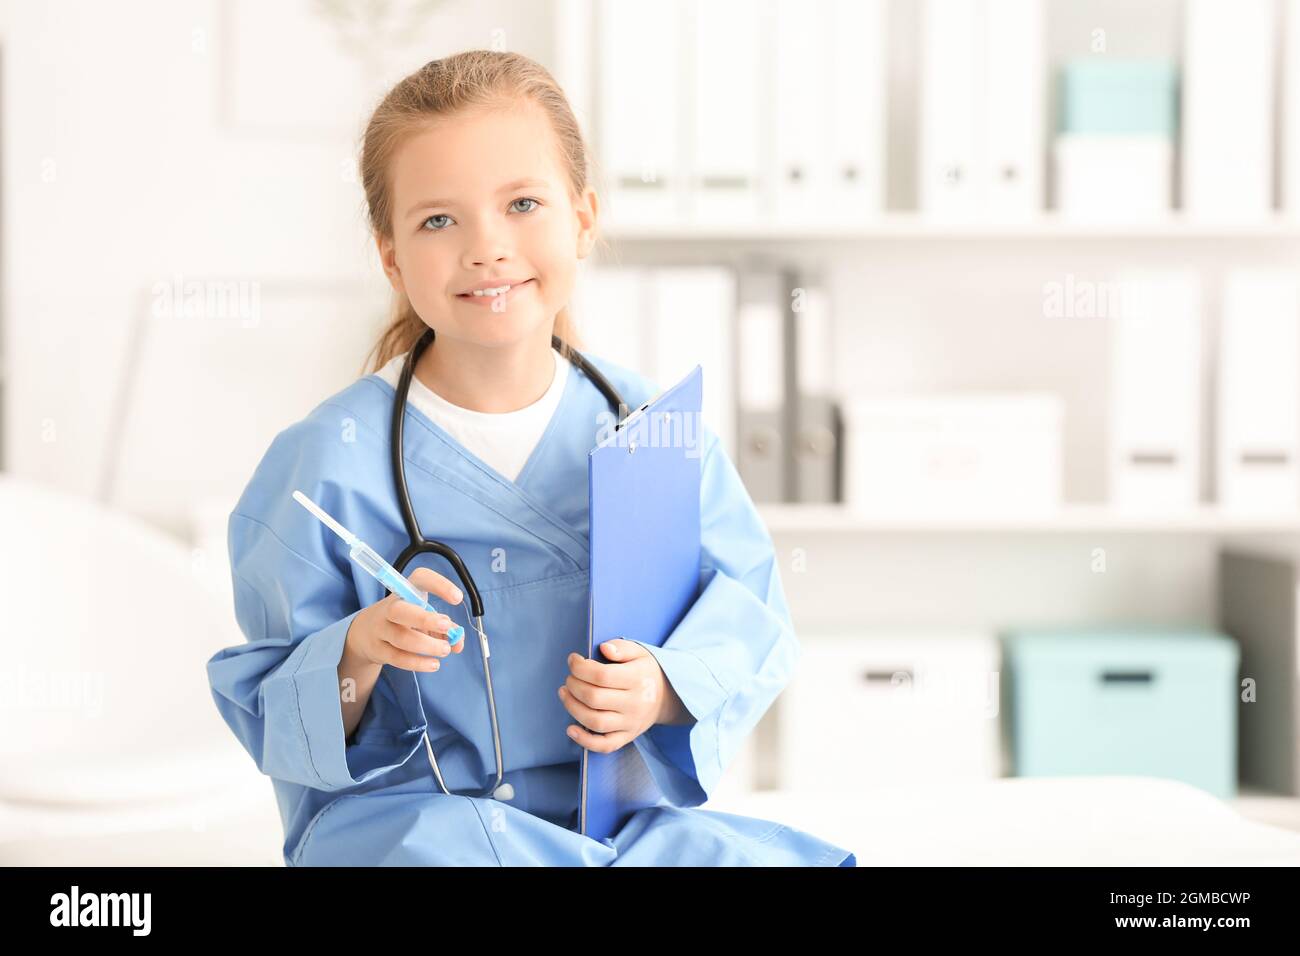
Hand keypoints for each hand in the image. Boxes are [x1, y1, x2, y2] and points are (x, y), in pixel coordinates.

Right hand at [344, 567, 465, 671]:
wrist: (365, 633)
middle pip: (400, 610)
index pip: (420, 579)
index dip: (439, 585)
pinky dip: (418, 663)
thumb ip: (445, 628)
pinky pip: (397, 657)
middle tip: (447, 626)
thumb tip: (458, 643)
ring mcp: (380, 629)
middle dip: (425, 619)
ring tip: (445, 649)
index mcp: (405, 591)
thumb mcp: (423, 616)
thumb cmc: (403, 621)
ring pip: (401, 637)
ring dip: (427, 645)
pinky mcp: (378, 649)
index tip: (458, 598)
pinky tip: (433, 664)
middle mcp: (389, 608)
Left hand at [558, 639, 688, 752]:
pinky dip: (585, 741)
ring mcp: (631, 723)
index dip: (580, 667)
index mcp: (637, 679)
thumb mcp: (639, 652)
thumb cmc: (645, 671)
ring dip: (572, 708)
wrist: (667, 696)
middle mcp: (635, 703)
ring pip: (595, 721)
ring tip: (565, 694)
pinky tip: (571, 729)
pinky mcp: (627, 737)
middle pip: (594, 698)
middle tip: (569, 678)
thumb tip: (604, 649)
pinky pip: (604, 745)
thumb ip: (621, 647)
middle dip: (574, 686)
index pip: (601, 675)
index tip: (573, 660)